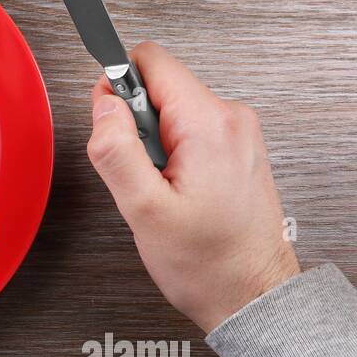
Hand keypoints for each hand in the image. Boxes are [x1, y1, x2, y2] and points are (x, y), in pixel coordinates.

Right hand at [86, 42, 299, 332]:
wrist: (253, 296)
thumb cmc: (209, 263)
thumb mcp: (144, 210)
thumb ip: (116, 150)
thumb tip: (103, 105)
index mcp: (209, 123)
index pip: (150, 60)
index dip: (118, 88)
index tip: (114, 128)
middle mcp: (232, 118)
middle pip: (160, 85)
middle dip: (137, 123)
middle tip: (144, 175)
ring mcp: (240, 133)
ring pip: (173, 110)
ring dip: (155, 143)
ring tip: (165, 189)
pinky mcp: (239, 149)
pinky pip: (191, 130)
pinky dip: (175, 155)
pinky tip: (181, 192)